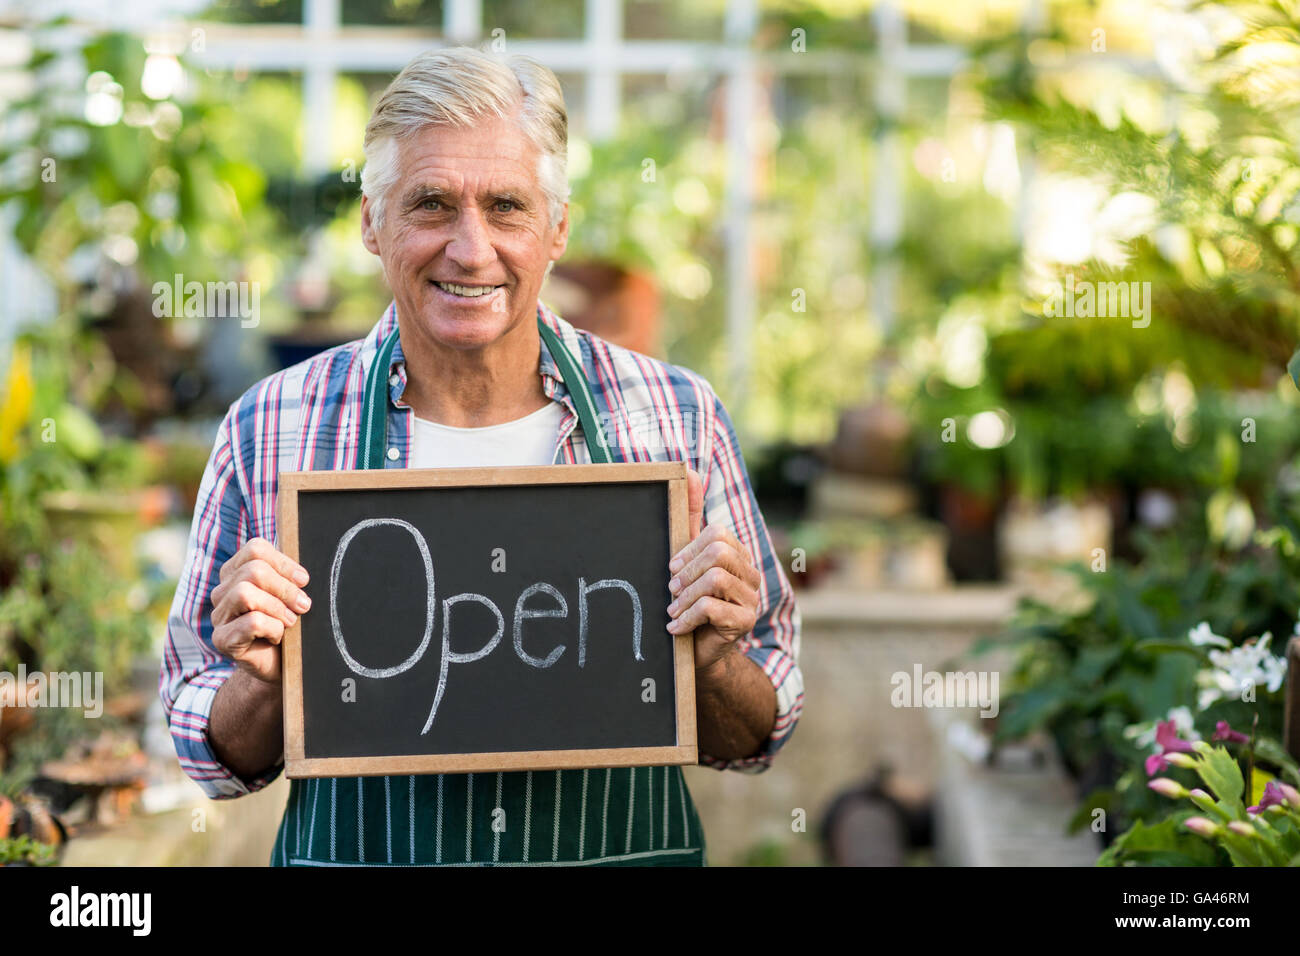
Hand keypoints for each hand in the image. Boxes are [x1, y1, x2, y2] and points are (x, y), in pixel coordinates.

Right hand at [210, 537, 310, 685]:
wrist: (282, 665)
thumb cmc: (288, 626)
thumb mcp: (291, 596)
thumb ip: (290, 577)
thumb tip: (302, 571)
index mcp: (237, 573)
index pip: (255, 549)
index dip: (284, 562)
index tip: (304, 580)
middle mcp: (223, 592)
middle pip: (253, 570)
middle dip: (285, 587)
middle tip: (304, 605)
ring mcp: (219, 616)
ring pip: (245, 593)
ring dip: (277, 607)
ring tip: (291, 621)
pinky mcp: (222, 640)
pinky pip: (251, 622)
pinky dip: (272, 628)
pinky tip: (277, 636)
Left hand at [666, 469, 760, 676]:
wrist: (697, 653)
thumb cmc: (690, 602)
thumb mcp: (686, 558)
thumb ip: (689, 516)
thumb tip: (689, 469)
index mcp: (737, 555)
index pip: (717, 534)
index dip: (688, 550)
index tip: (671, 570)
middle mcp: (750, 573)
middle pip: (718, 552)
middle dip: (687, 571)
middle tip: (671, 590)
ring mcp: (752, 598)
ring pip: (714, 579)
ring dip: (684, 596)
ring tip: (673, 609)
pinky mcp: (745, 622)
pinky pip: (711, 608)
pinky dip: (686, 616)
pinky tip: (676, 627)